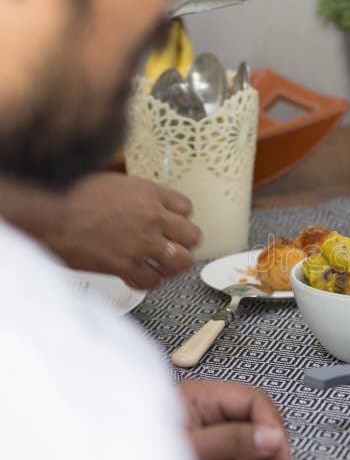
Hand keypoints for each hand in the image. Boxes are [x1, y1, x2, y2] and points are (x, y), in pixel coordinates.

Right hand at [50, 173, 200, 288]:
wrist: (48, 215)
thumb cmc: (69, 194)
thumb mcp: (106, 178)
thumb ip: (127, 185)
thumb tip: (128, 179)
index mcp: (148, 193)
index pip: (186, 207)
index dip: (181, 218)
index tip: (175, 223)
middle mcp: (151, 218)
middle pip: (192, 236)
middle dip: (185, 242)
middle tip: (175, 246)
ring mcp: (141, 243)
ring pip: (181, 261)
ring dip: (173, 264)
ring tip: (164, 264)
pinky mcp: (126, 265)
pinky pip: (152, 280)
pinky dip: (148, 281)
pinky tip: (141, 276)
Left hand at [179, 380, 290, 459]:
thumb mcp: (191, 449)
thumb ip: (232, 440)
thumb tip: (271, 436)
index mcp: (201, 396)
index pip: (254, 400)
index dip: (272, 426)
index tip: (279, 456)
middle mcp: (207, 412)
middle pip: (255, 428)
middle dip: (250, 458)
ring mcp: (209, 436)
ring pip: (248, 452)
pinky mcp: (208, 457)